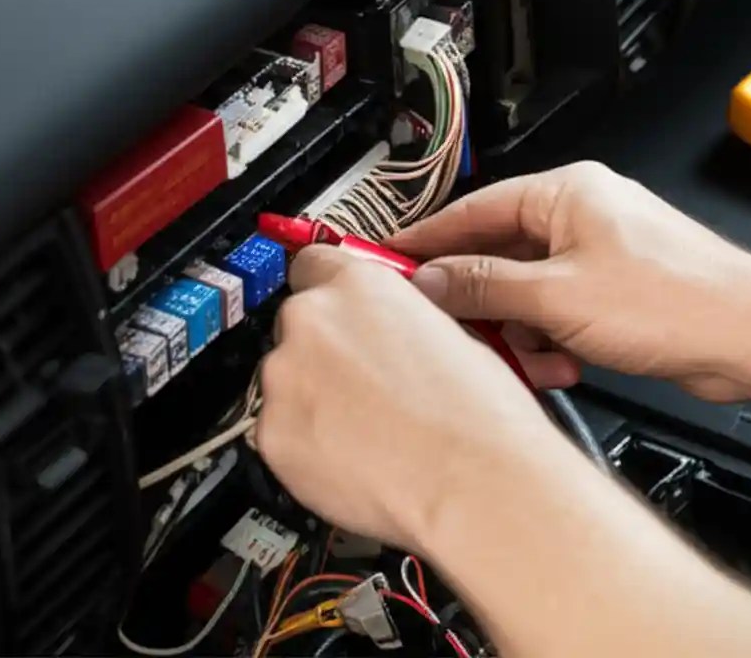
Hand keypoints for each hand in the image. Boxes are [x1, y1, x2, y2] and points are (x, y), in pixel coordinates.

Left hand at [256, 246, 556, 548]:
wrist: (473, 484)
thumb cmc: (481, 416)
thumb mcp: (453, 333)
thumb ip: (399, 319)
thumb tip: (387, 329)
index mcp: (360, 285)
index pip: (313, 265)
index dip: (329, 294)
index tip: (337, 314)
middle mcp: (312, 320)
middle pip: (298, 328)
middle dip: (325, 355)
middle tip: (369, 389)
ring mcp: (283, 378)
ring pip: (286, 382)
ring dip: (314, 400)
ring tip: (368, 433)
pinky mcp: (270, 435)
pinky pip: (279, 432)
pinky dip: (306, 445)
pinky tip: (353, 459)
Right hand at [390, 161, 750, 400]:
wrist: (747, 337)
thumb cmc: (677, 300)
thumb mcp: (557, 295)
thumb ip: (484, 286)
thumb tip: (430, 281)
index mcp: (567, 193)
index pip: (474, 209)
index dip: (427, 239)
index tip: (390, 262)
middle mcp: (583, 217)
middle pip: (499, 254)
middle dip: (480, 300)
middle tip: (449, 329)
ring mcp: (600, 257)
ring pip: (528, 292)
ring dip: (520, 331)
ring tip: (528, 358)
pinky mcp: (616, 295)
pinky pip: (559, 313)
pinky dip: (551, 340)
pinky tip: (560, 365)